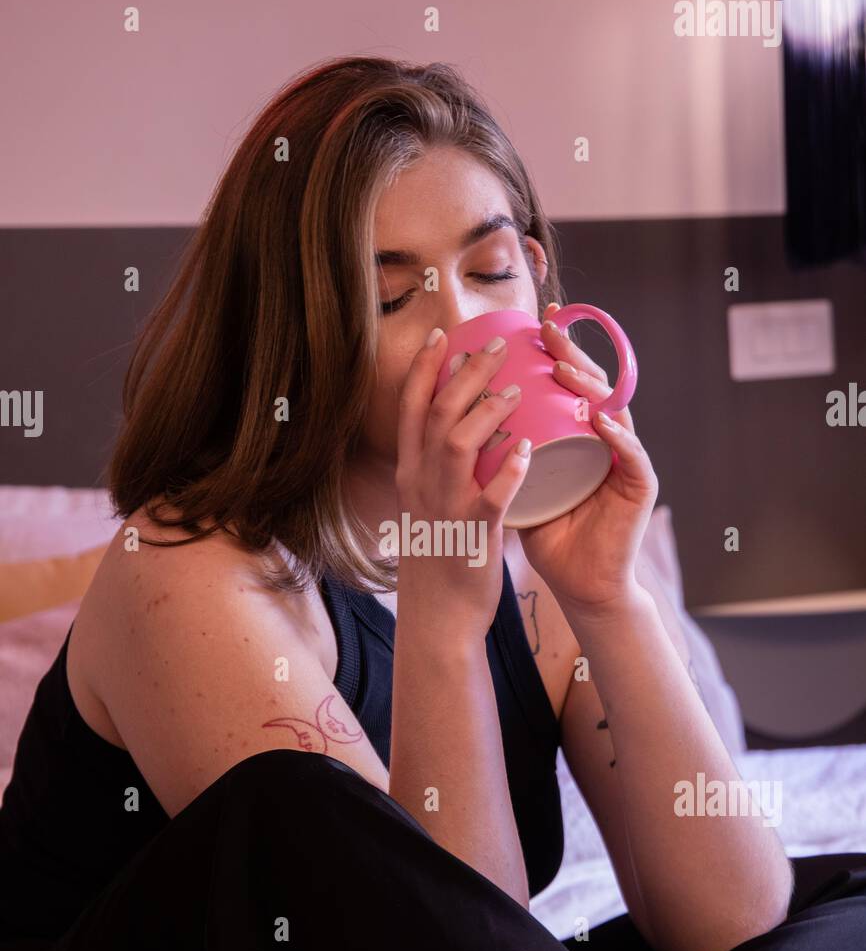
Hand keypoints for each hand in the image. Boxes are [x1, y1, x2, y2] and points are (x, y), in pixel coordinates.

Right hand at [394, 326, 532, 639]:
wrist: (438, 615)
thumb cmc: (441, 555)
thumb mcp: (428, 504)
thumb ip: (440, 467)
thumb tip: (460, 427)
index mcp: (410, 473)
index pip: (411, 409)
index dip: (426, 368)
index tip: (445, 336)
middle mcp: (421, 484)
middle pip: (436, 413)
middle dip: (465, 374)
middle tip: (496, 347)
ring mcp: (445, 509)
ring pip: (457, 444)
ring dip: (487, 411)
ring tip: (518, 390)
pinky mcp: (472, 535)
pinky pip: (490, 496)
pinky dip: (508, 470)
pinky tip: (528, 449)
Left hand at [516, 302, 657, 616]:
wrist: (580, 582)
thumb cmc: (549, 532)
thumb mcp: (516, 484)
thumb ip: (498, 454)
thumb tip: (456, 419)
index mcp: (577, 434)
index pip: (566, 385)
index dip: (551, 352)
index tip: (527, 324)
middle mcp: (606, 438)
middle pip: (592, 385)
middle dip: (571, 353)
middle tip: (548, 328)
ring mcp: (625, 459)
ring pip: (615, 409)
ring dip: (590, 387)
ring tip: (564, 369)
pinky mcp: (640, 487)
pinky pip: (632, 455)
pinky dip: (618, 436)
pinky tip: (602, 420)